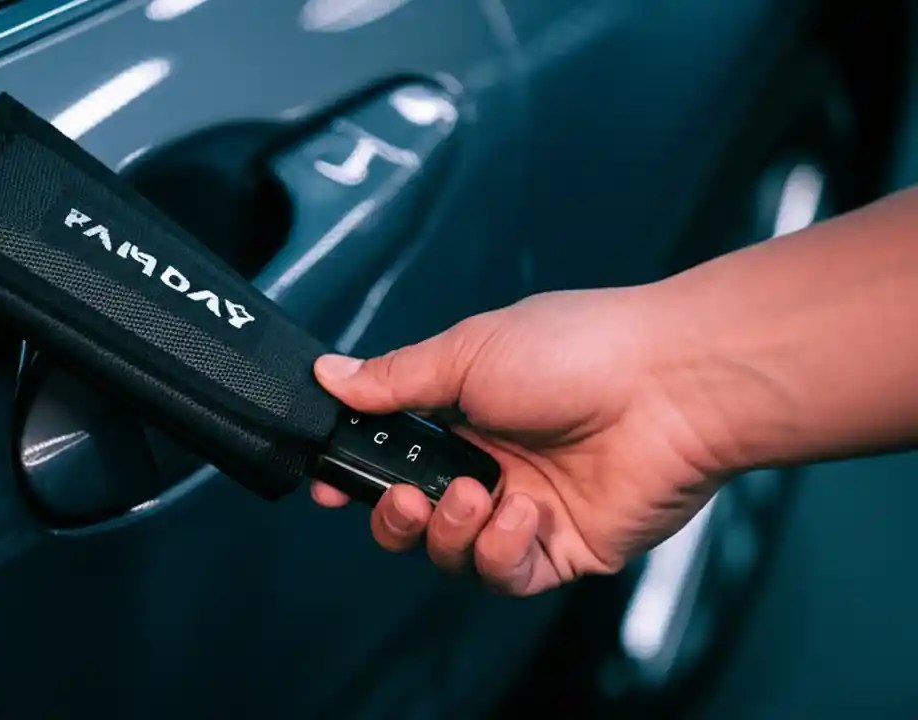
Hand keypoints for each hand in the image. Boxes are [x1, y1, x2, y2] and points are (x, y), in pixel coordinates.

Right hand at [311, 288, 727, 595]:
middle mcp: (492, 463)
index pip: (393, 456)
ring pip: (453, 553)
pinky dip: (499, 551)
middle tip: (404, 498)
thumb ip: (394, 377)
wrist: (671, 385)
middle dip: (394, 516)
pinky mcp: (563, 548)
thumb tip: (331, 376)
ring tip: (474, 495)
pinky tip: (522, 514)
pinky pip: (506, 574)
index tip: (330, 486)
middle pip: (415, 516)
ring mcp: (526, 509)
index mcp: (464, 413)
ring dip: (449, 531)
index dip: (358, 476)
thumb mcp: (466, 352)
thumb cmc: (578, 351)